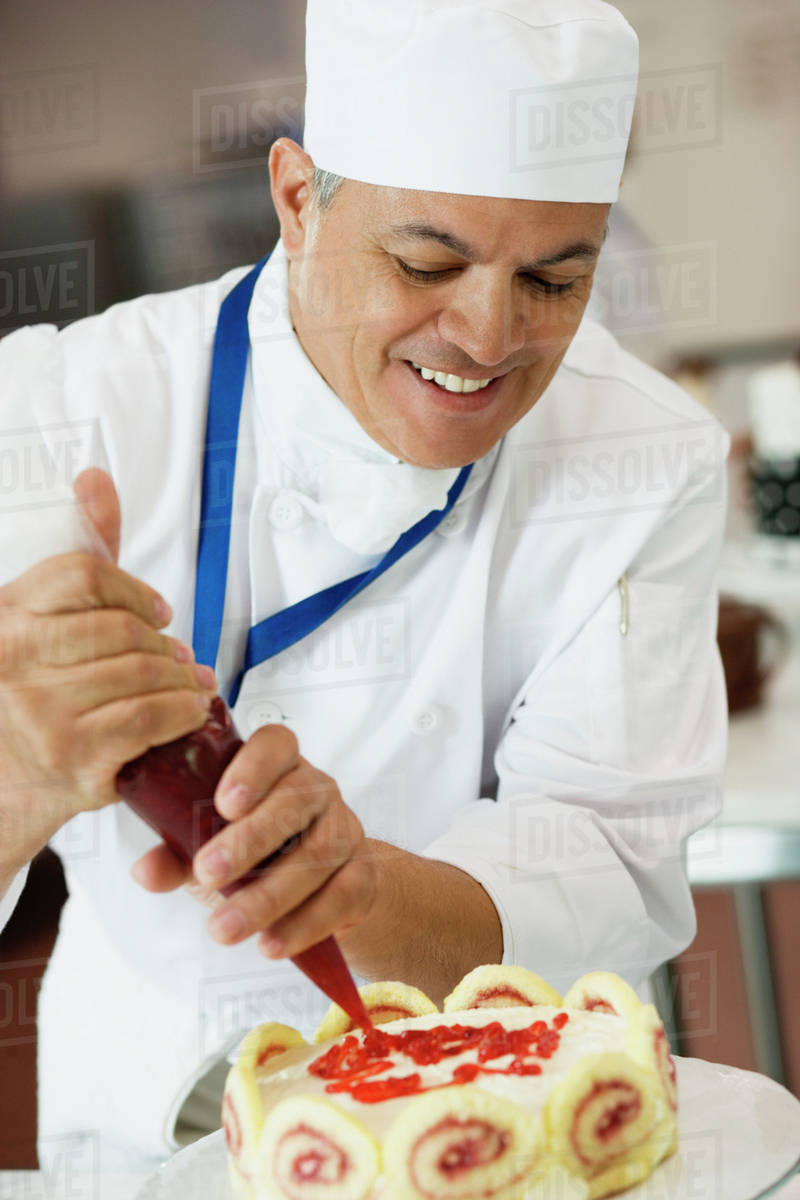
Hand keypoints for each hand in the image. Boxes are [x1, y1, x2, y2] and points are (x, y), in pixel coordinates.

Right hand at [0, 469, 217, 871]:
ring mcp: (39, 710)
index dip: (134, 591)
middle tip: (182, 656)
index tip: (159, 611)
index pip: (82, 574)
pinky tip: (190, 710)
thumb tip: (96, 479)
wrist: (4, 785)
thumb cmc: (31, 694)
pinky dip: (183, 711)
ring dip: (182, 678)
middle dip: (165, 644)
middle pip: (122, 628)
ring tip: (192, 682)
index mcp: (4, 615)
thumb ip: (79, 549)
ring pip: (142, 672)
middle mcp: (11, 658)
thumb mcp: (40, 618)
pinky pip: (151, 718)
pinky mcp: (72, 756)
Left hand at [130, 725, 378, 958]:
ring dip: (268, 894)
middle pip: (294, 800)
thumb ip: (179, 854)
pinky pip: (341, 895)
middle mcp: (318, 790)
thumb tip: (145, 871)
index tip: (223, 803)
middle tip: (208, 873)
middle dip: (249, 839)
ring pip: (317, 853)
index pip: (276, 743)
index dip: (252, 767)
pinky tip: (271, 944)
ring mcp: (346, 829)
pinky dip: (305, 923)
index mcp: (279, 767)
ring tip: (226, 928)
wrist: (329, 891)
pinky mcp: (363, 875)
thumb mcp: (213, 848)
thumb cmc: (262, 856)